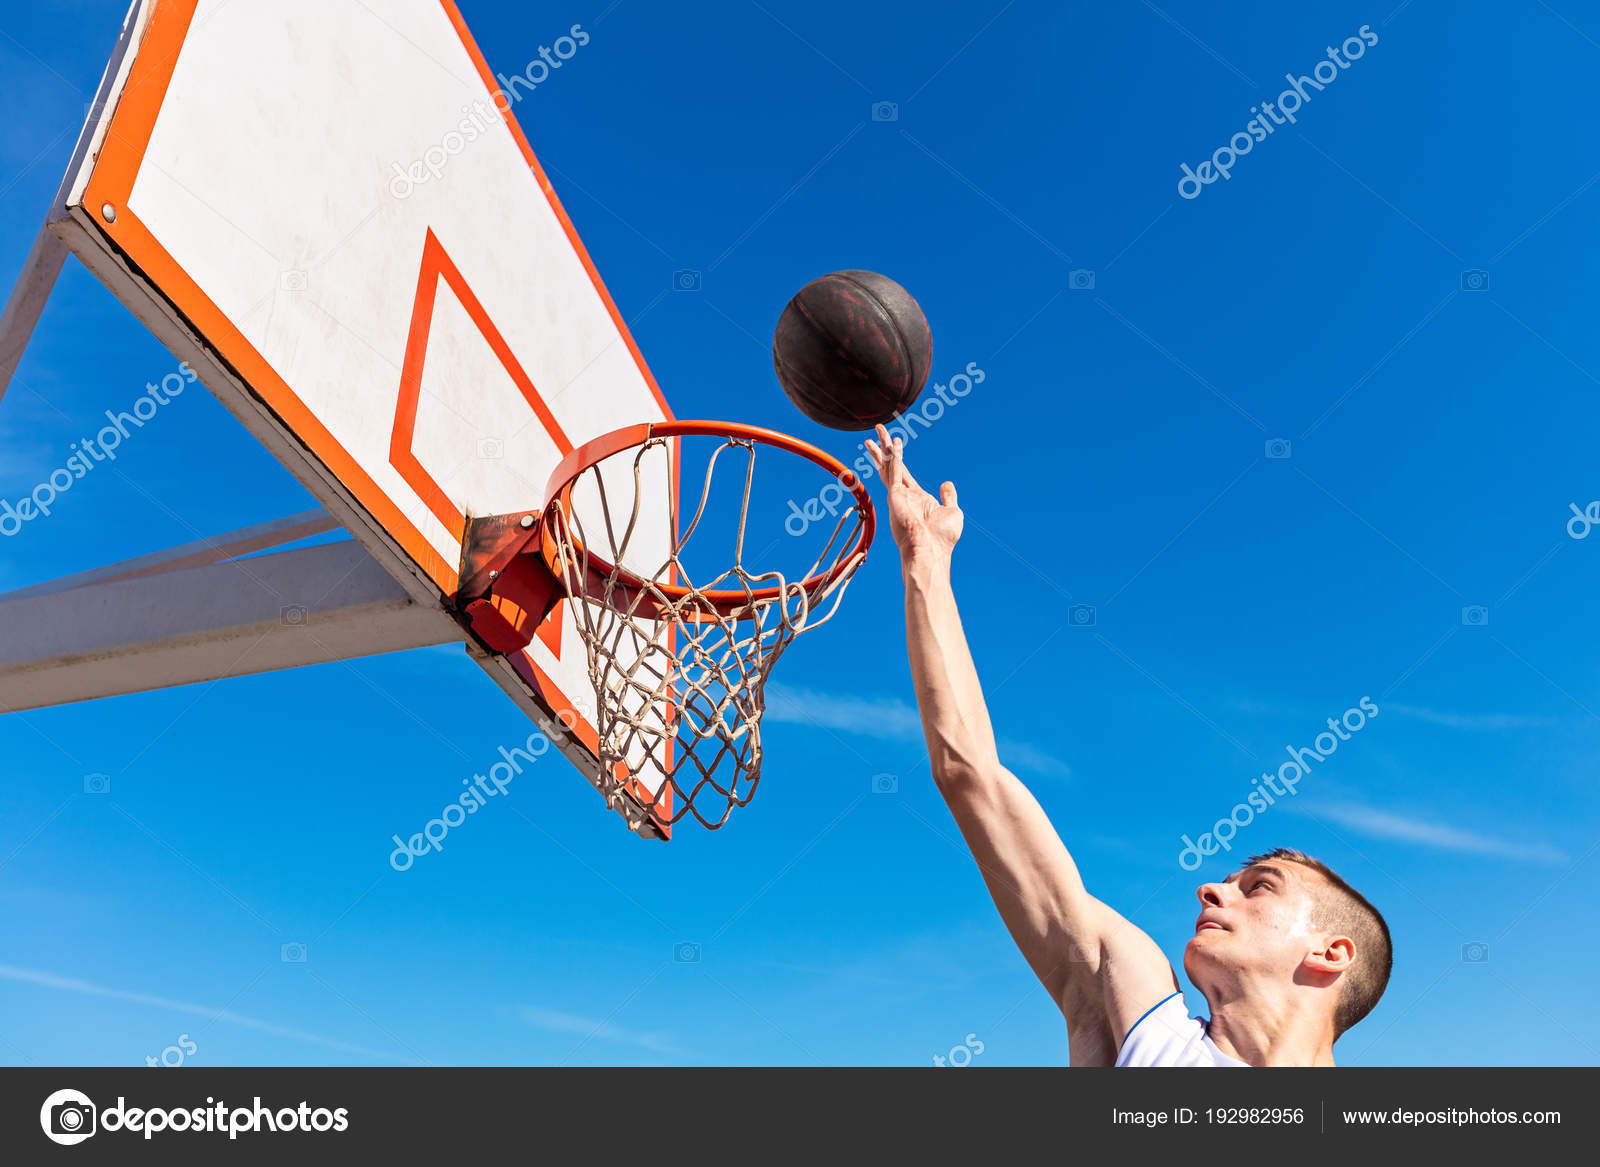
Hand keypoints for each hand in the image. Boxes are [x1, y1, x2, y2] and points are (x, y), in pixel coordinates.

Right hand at [865, 423, 962, 564]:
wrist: (930, 552)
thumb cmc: (941, 539)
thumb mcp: (952, 512)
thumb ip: (948, 496)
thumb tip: (947, 483)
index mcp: (915, 498)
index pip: (902, 472)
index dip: (896, 457)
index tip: (892, 442)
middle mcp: (903, 495)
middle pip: (889, 465)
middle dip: (883, 447)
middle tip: (877, 430)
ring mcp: (897, 495)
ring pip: (887, 464)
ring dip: (882, 447)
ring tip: (878, 429)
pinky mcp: (896, 496)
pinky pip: (895, 471)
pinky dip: (895, 456)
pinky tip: (895, 442)